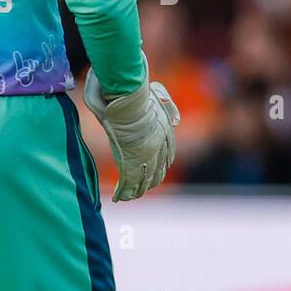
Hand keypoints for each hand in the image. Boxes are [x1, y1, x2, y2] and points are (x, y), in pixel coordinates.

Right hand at [83, 71, 179, 200]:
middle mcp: (157, 146)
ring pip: (145, 178)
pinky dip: (124, 191)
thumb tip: (172, 114)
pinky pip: (128, 180)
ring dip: (138, 189)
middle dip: (152, 179)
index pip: (167, 153)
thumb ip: (164, 100)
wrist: (128, 97)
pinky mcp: (131, 159)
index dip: (163, 163)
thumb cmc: (133, 92)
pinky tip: (118, 198)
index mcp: (162, 131)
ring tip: (131, 196)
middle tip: (145, 188)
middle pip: (158, 169)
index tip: (159, 170)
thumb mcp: (154, 92)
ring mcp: (145, 154)